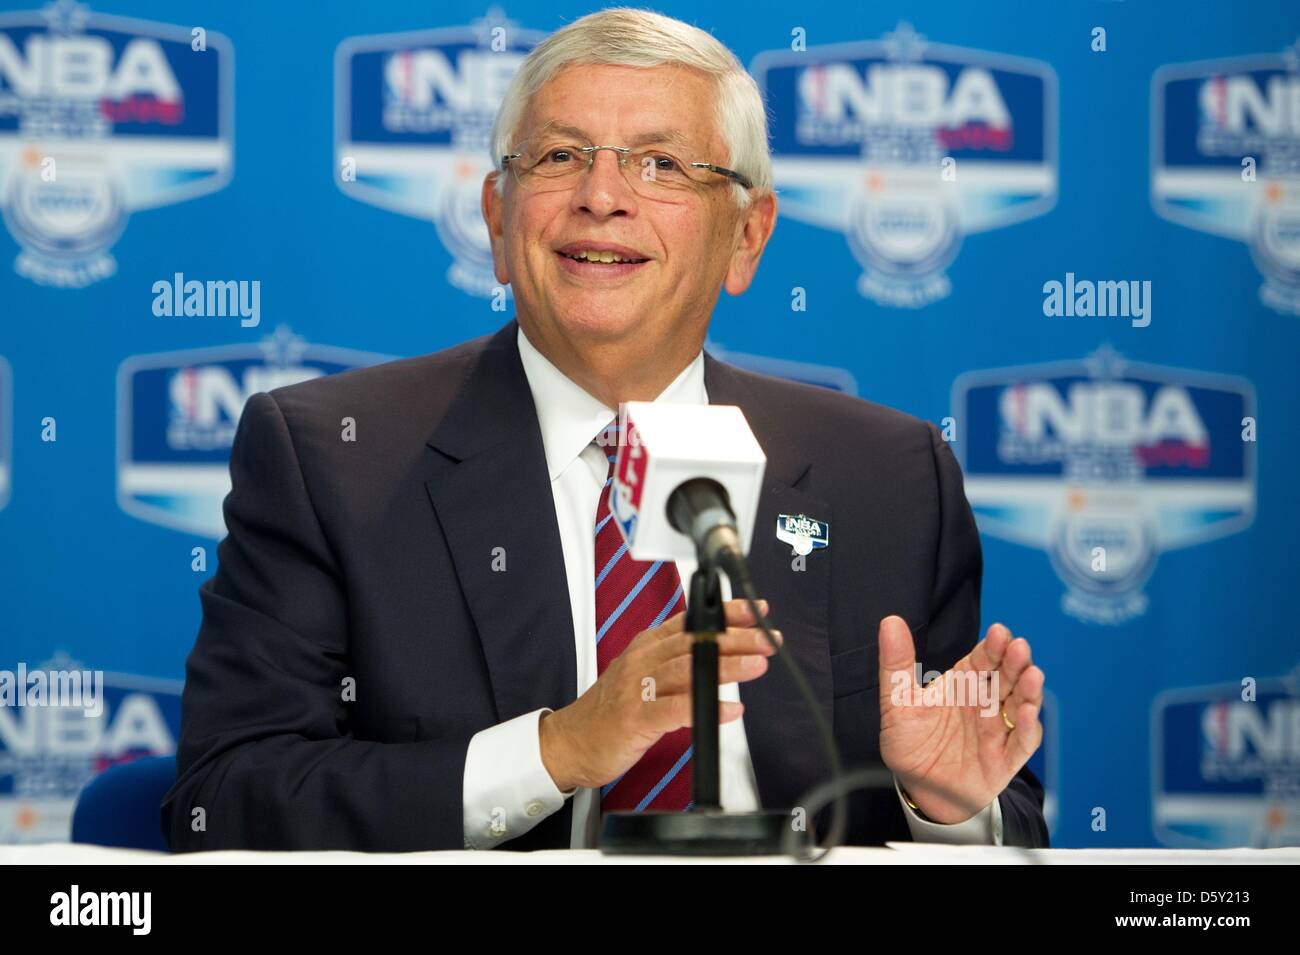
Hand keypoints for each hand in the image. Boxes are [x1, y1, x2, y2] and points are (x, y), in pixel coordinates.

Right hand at [539, 599, 778, 791]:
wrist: (569, 741)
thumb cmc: (610, 710)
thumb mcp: (642, 673)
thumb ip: (676, 660)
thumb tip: (721, 652)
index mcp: (646, 647)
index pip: (691, 622)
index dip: (725, 614)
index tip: (756, 611)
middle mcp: (641, 661)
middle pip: (693, 642)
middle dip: (735, 638)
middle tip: (768, 639)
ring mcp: (636, 689)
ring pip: (686, 670)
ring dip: (725, 666)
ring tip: (757, 665)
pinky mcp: (634, 719)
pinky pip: (675, 710)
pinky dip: (704, 708)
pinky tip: (730, 709)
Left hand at [877, 616, 1043, 823]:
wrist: (918, 788)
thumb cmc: (911, 742)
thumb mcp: (898, 702)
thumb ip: (897, 664)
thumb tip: (890, 621)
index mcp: (964, 683)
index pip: (983, 658)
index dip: (993, 645)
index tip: (999, 632)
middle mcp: (986, 702)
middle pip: (1006, 677)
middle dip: (1015, 661)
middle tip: (1019, 647)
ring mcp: (999, 729)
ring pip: (1021, 704)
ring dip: (1029, 690)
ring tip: (1032, 675)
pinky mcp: (1006, 758)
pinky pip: (1022, 742)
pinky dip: (1028, 727)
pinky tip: (1028, 713)